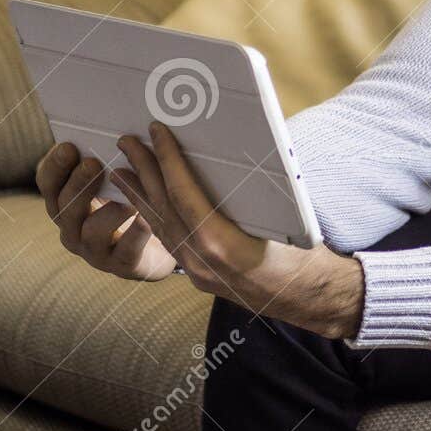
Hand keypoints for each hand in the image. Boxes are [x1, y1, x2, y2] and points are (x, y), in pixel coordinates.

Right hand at [35, 142, 177, 280]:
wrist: (164, 244)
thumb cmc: (135, 198)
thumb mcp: (118, 177)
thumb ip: (107, 157)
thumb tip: (115, 130)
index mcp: (65, 202)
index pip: (48, 183)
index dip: (55, 166)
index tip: (69, 146)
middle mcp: (73, 228)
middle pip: (64, 207)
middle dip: (78, 184)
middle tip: (94, 164)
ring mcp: (96, 251)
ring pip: (92, 232)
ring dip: (109, 212)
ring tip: (126, 198)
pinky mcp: (124, 265)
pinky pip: (126, 252)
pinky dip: (135, 235)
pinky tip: (145, 219)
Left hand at [114, 120, 365, 339]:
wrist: (312, 299)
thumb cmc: (304, 253)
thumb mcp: (282, 217)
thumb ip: (251, 191)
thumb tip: (229, 152)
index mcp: (220, 244)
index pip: (183, 194)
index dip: (168, 159)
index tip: (156, 131)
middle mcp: (200, 261)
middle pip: (164, 207)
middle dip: (144, 170)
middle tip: (126, 140)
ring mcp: (196, 272)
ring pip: (160, 226)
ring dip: (139, 194)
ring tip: (118, 169)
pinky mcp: (197, 276)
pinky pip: (167, 242)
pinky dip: (151, 217)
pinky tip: (141, 204)